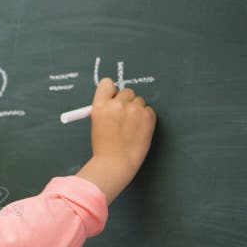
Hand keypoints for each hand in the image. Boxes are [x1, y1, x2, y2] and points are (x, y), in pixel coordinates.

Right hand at [75, 78, 156, 203]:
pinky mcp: (147, 116)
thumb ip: (105, 109)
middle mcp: (116, 104)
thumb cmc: (104, 147)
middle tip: (124, 118)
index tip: (113, 98)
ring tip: (130, 127)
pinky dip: (146, 118)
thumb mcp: (97, 123)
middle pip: (126, 91)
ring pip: (139, 101)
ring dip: (137, 110)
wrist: (115, 163)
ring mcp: (133, 109)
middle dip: (126, 102)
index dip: (111, 91)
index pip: (107, 83)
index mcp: (100, 106)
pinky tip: (138, 130)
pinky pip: (149, 110)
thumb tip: (114, 99)